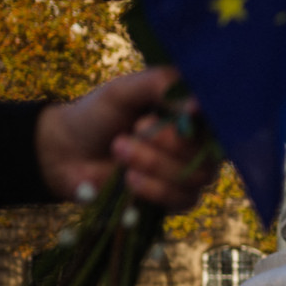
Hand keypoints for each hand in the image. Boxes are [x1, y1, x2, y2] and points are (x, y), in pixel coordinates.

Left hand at [36, 67, 213, 211]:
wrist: (66, 152)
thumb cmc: (97, 115)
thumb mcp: (125, 90)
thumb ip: (161, 86)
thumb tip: (198, 104)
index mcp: (190, 113)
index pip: (219, 119)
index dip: (208, 118)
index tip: (189, 112)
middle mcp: (197, 144)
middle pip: (208, 152)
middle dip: (168, 142)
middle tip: (133, 129)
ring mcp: (188, 173)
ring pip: (195, 177)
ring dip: (155, 164)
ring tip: (120, 149)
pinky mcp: (174, 199)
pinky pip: (182, 199)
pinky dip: (155, 189)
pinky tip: (129, 179)